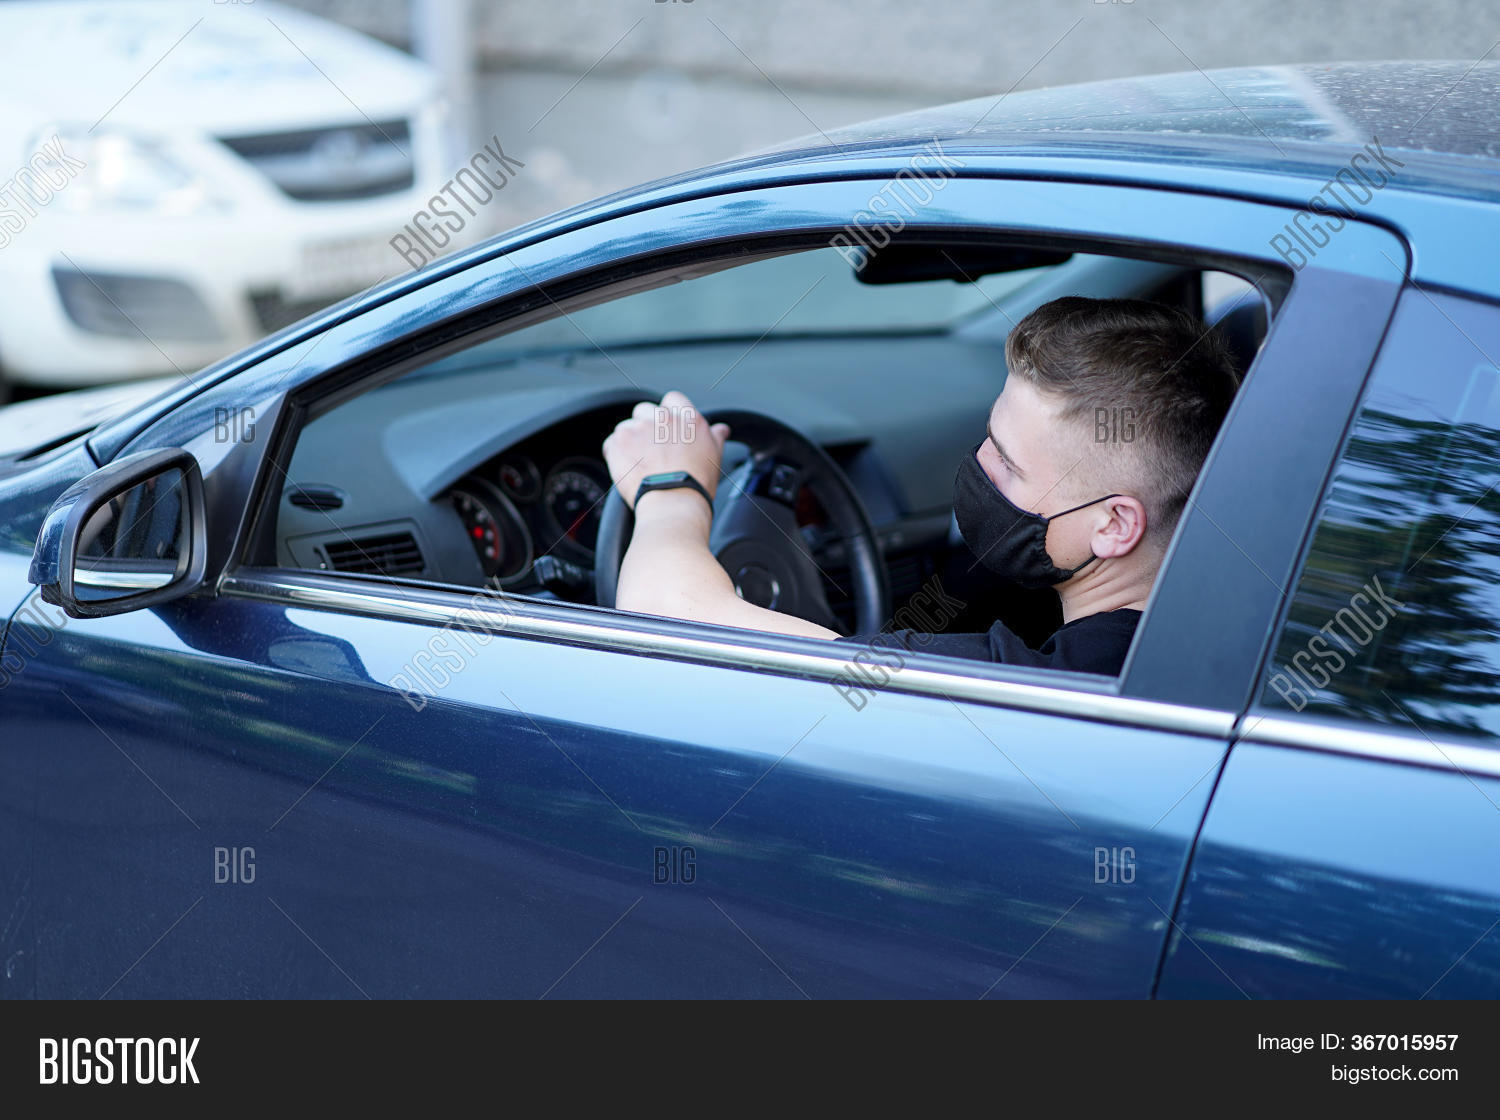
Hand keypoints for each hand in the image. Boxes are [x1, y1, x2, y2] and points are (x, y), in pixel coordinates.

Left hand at [602, 390, 730, 509]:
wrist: (673, 502)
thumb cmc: (696, 484)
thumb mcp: (714, 457)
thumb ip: (715, 437)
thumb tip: (721, 429)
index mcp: (688, 419)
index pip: (673, 399)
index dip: (667, 413)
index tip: (666, 429)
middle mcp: (664, 419)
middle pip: (645, 410)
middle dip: (645, 426)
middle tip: (651, 450)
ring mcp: (640, 428)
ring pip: (627, 427)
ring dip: (630, 441)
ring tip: (639, 463)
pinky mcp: (620, 442)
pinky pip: (611, 443)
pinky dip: (616, 454)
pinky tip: (628, 469)